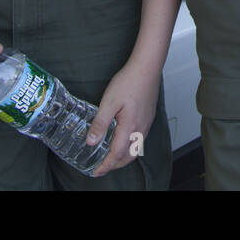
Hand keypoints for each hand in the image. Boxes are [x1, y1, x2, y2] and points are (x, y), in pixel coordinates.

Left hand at [85, 60, 158, 177]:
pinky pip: (140, 139)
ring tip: (112, 157)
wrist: (147, 68)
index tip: (96, 172)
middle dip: (116, 165)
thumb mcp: (109, 102)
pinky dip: (131, 147)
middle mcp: (140, 128)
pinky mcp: (148, 117)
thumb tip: (91, 142)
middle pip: (129, 156)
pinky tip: (123, 140)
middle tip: (103, 168)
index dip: (106, 166)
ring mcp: (146, 123)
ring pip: (136, 148)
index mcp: (129, 127)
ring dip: (124, 157)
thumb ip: (100, 123)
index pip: (116, 155)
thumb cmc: (129, 82)